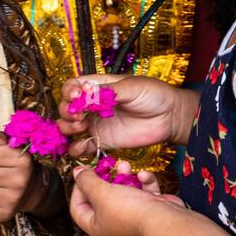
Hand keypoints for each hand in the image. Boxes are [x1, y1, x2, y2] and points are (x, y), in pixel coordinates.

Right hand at [56, 75, 191, 157]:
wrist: (170, 117)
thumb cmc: (153, 95)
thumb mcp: (131, 88)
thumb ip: (108, 93)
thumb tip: (86, 94)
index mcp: (98, 86)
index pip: (72, 86)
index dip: (69, 92)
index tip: (77, 97)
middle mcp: (93, 105)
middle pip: (66, 107)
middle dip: (66, 111)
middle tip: (79, 116)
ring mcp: (96, 123)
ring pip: (68, 127)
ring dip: (67, 128)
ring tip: (81, 127)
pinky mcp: (103, 141)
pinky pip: (82, 147)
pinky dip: (76, 148)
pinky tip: (83, 146)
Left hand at [69, 158, 182, 235]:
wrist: (162, 221)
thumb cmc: (129, 212)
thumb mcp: (100, 192)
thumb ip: (86, 181)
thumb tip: (77, 173)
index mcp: (95, 226)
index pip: (77, 207)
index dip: (78, 189)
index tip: (84, 174)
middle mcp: (112, 223)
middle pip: (101, 197)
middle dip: (105, 178)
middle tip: (107, 166)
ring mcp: (131, 217)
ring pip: (123, 191)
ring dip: (124, 176)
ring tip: (125, 166)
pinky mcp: (148, 210)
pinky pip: (142, 192)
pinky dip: (143, 182)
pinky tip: (144, 176)